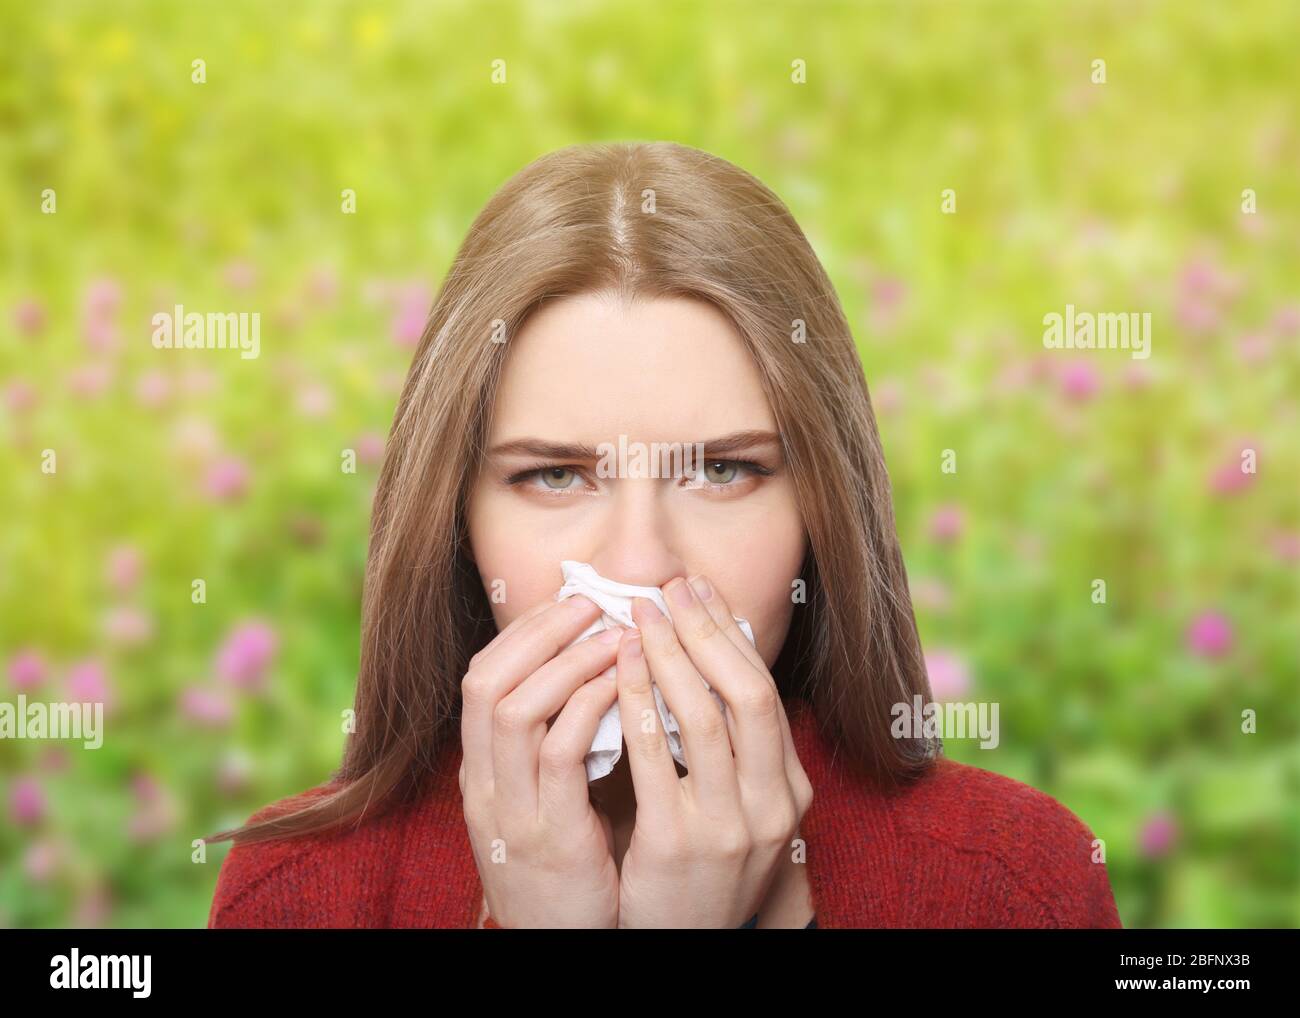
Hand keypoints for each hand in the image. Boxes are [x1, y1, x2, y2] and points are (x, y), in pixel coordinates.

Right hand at [459, 592, 630, 927]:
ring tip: (617, 637)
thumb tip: (593, 672)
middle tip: (593, 603)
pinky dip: (589, 709)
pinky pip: (559, 754)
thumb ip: (555, 742)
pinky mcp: (550, 835)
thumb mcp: (546, 798)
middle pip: (485, 681)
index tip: (571, 603)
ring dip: (569, 662)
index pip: (481, 677)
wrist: (563, 945)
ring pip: (515, 709)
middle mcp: (481, 785)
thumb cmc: (569, 866)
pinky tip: (625, 687)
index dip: (524, 633)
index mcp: (479, 771)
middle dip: (540, 632)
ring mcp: (510, 811)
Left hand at [612, 574, 813, 927]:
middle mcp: (771, 806)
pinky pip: (654, 759)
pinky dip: (636, 704)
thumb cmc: (701, 871)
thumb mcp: (737, 811)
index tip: (699, 593)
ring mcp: (729, 827)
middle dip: (706, 632)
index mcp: (790, 791)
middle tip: (671, 588)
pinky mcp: (678, 844)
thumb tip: (708, 660)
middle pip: (746, 695)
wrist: (684, 948)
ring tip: (640, 616)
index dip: (731, 637)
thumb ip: (732, 750)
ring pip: (705, 719)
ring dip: (671, 657)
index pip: (765, 693)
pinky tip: (616, 671)